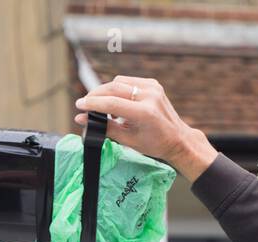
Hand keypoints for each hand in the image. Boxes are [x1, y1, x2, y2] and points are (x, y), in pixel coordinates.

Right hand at [74, 76, 217, 180]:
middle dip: (96, 95)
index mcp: (145, 113)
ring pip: (119, 82)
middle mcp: (150, 96)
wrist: (178, 139)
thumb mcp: (128, 140)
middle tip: (85, 104)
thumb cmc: (154, 143)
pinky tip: (115, 101)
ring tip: (100, 106)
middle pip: (114, 88)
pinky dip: (118, 89)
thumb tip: (81, 119)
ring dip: (106, 91)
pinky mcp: (153, 84)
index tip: (79, 105)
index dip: (92, 104)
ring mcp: (153, 88)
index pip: (112, 103)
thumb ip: (104, 128)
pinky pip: (128, 82)